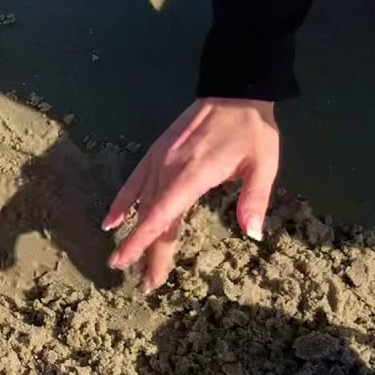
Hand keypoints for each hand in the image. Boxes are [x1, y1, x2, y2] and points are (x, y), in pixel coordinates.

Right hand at [103, 97, 279, 290]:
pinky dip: (121, 202)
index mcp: (193, 174)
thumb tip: (253, 234)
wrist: (233, 89)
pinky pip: (133, 182)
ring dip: (135, 234)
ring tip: (127, 262)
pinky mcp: (155, 153)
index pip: (162, 214)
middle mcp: (168, 169)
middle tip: (146, 284)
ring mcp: (158, 161)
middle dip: (146, 251)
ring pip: (141, 204)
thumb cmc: (251, 129)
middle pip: (152, 217)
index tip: (128, 263)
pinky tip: (111, 221)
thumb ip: (255, 199)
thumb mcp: (264, 163)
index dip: (144, 241)